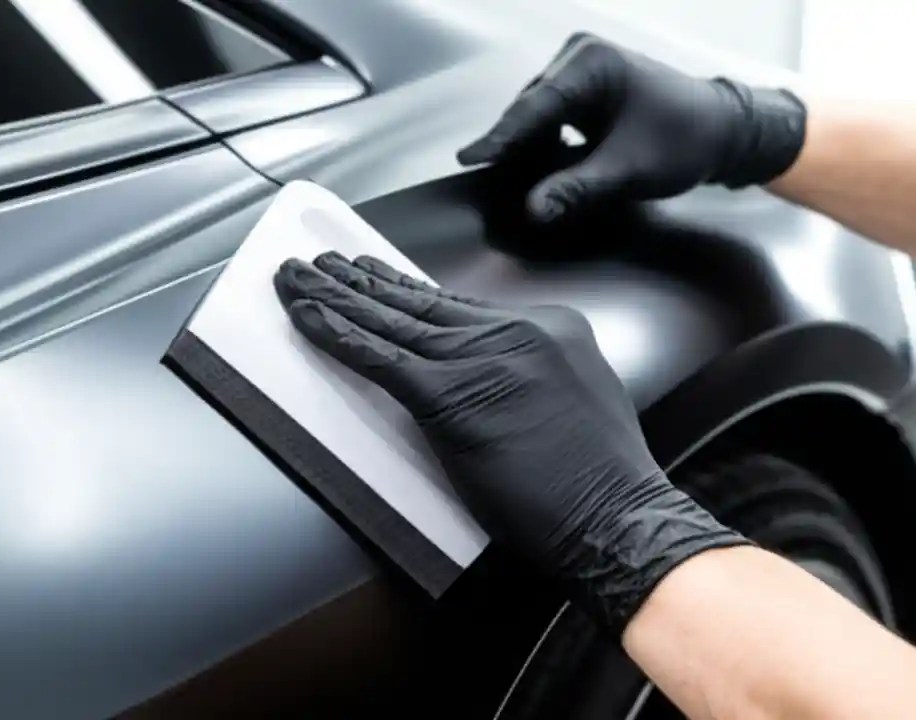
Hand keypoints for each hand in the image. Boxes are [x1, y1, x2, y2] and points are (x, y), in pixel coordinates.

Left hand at [274, 252, 745, 631]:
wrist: (619, 516)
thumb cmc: (602, 480)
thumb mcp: (577, 400)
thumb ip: (531, 375)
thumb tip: (486, 378)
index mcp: (545, 327)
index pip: (458, 305)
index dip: (405, 290)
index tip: (375, 275)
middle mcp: (513, 330)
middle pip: (418, 301)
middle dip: (360, 280)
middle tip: (319, 261)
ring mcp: (481, 357)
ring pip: (391, 319)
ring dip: (334, 297)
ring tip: (296, 277)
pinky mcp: (450, 394)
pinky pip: (379, 356)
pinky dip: (337, 334)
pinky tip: (307, 317)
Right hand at [458, 33, 806, 221]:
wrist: (725, 130)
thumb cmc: (685, 140)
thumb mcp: (628, 170)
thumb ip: (576, 188)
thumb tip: (535, 209)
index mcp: (592, 63)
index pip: (533, 107)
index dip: (499, 137)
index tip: (469, 158)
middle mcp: (582, 55)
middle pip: (530, 108)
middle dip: (512, 143)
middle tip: (485, 174)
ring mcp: (583, 67)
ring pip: (537, 112)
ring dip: (528, 143)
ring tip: (511, 174)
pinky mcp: (586, 84)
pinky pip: (551, 113)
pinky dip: (544, 139)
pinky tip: (540, 164)